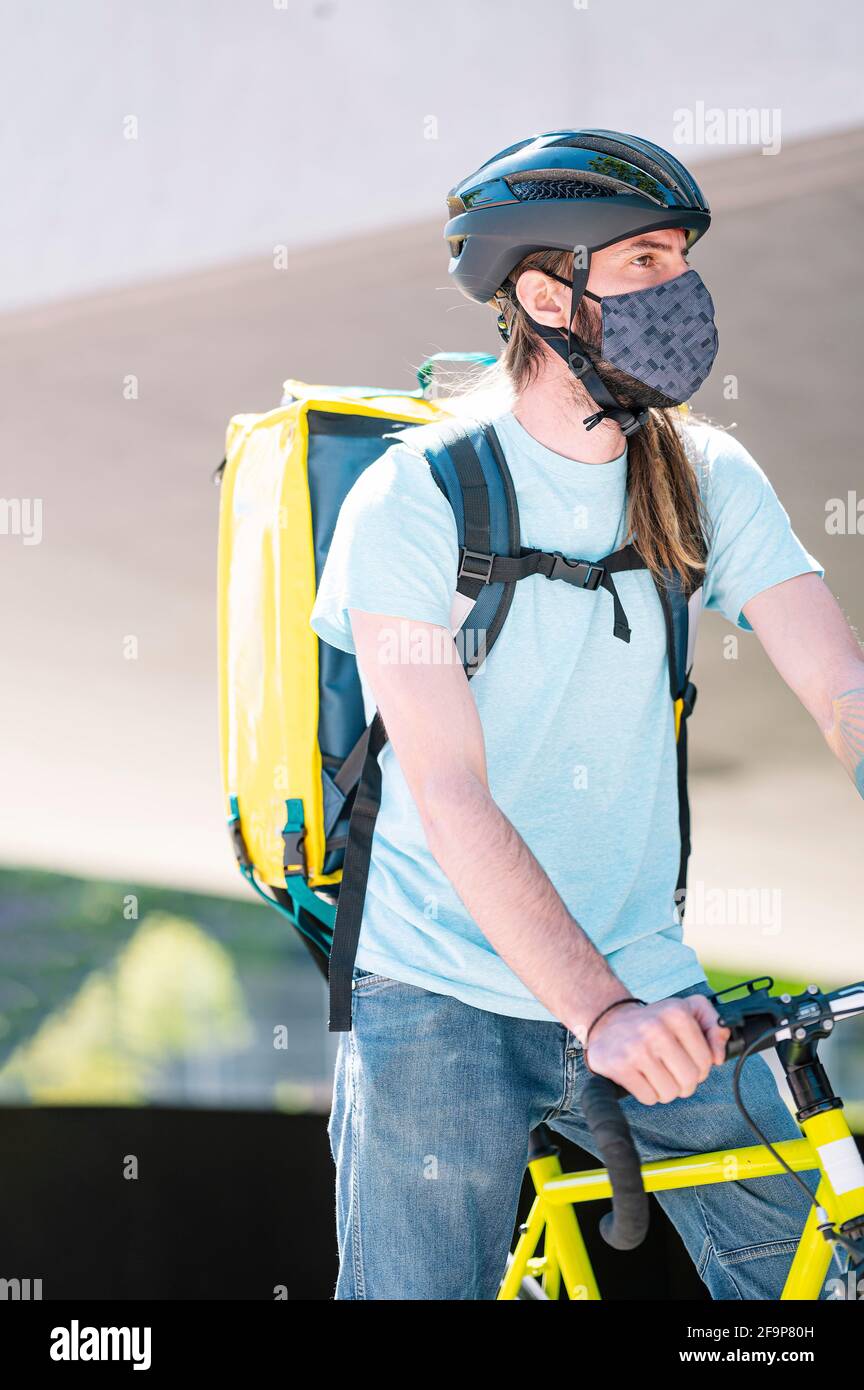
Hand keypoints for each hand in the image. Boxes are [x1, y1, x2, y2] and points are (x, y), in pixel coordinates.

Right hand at [584, 996, 730, 1104]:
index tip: (687, 1060)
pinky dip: (647, 1094)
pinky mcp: (619, 1066)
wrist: (608, 1021)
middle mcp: (656, 1028)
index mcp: (676, 1013)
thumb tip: (719, 1057)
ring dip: (665, 1090)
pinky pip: (648, 1098)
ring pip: (670, 1093)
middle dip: (684, 1083)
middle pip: (689, 1080)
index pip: (706, 1061)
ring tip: (656, 1073)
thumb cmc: (654, 1021)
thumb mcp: (687, 1010)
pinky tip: (641, 1077)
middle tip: (673, 1072)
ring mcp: (636, 1048)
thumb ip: (715, 1025)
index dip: (700, 1068)